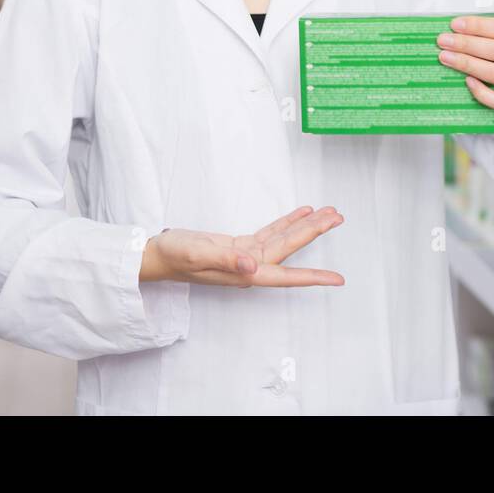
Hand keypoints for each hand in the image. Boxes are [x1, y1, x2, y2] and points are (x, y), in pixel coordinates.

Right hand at [139, 206, 345, 287]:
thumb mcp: (197, 255)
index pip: (286, 275)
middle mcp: (250, 267)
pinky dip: (287, 222)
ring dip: (305, 226)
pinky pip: (270, 233)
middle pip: (290, 249)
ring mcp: (246, 256)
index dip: (313, 277)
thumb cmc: (173, 257)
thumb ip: (226, 261)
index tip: (337, 280)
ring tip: (328, 213)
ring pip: (283, 239)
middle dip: (314, 233)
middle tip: (337, 217)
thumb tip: (253, 267)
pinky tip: (301, 213)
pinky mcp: (240, 246)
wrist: (156, 255)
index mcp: (245, 273)